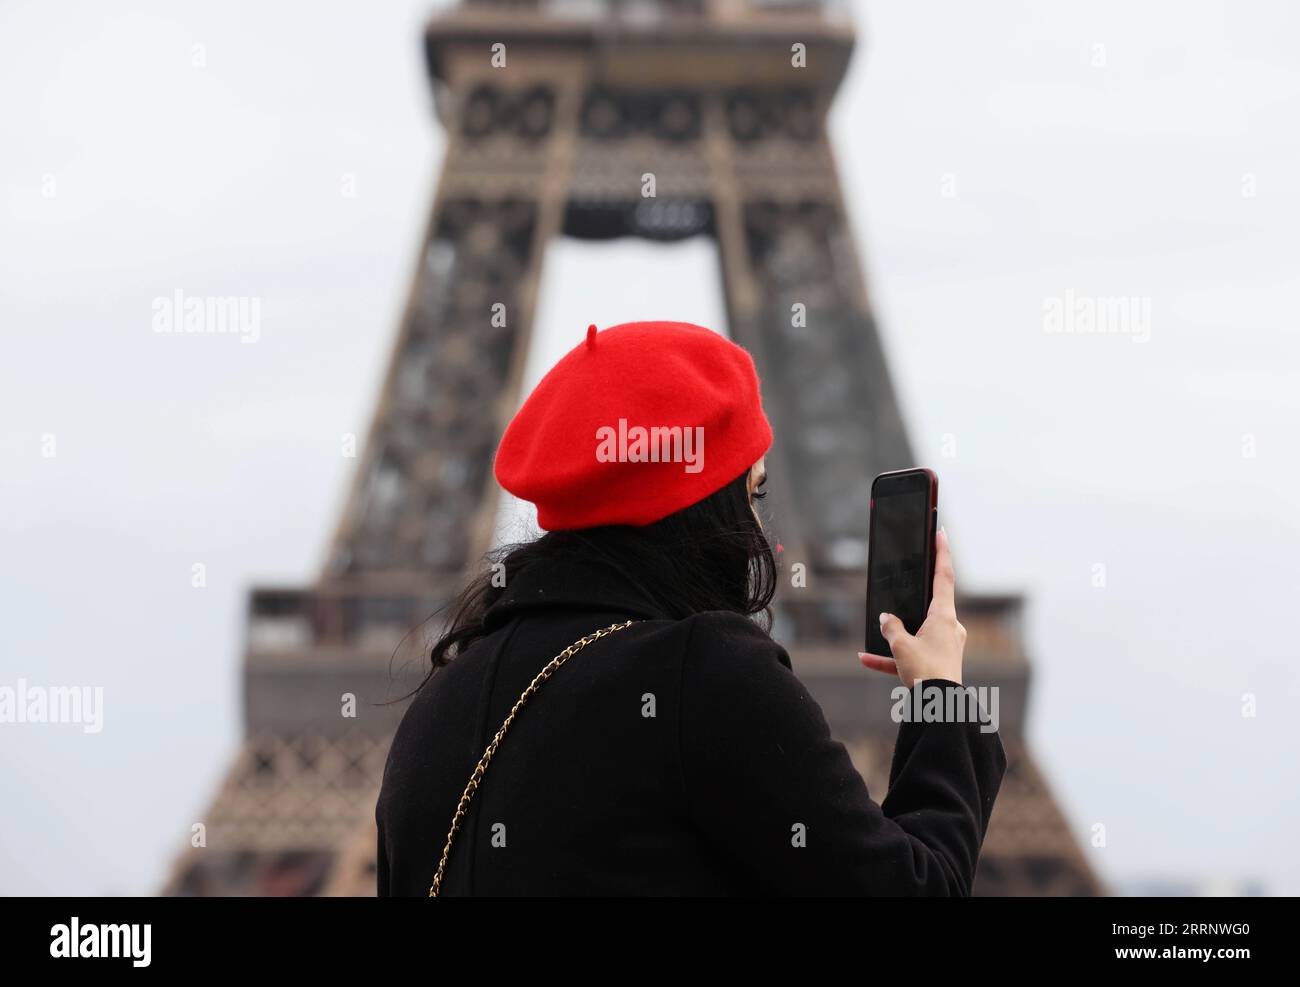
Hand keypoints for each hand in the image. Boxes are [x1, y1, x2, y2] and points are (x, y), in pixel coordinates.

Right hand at [858, 526, 965, 686]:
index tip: (941, 532)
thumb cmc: (926, 673)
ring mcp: (945, 647)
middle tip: (903, 589)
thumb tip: (887, 619)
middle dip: (911, 603)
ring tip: (873, 643)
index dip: (942, 552)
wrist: (939, 709)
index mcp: (945, 617)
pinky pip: (911, 655)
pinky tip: (866, 659)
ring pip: (916, 634)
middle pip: (929, 606)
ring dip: (896, 637)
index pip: (944, 576)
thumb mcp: (901, 645)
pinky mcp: (937, 665)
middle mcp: (949, 629)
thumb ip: (891, 627)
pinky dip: (891, 658)